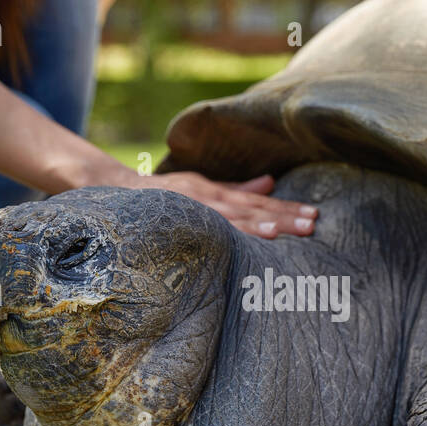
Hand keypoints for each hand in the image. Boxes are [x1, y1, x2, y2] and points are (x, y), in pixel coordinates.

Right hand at [91, 163, 317, 237]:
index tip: (313, 216)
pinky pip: (203, 229)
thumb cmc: (164, 195)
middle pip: (250, 209)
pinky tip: (240, 242)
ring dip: (257, 225)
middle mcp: (205, 197)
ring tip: (283, 233)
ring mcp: (188, 208)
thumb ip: (237, 189)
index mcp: (215, 191)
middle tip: (311, 225)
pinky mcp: (172, 218)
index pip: (258, 202)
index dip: (285, 209)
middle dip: (281, 217)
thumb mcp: (203, 187)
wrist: (113, 191)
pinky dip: (222, 234)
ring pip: (228, 219)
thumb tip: (270, 183)